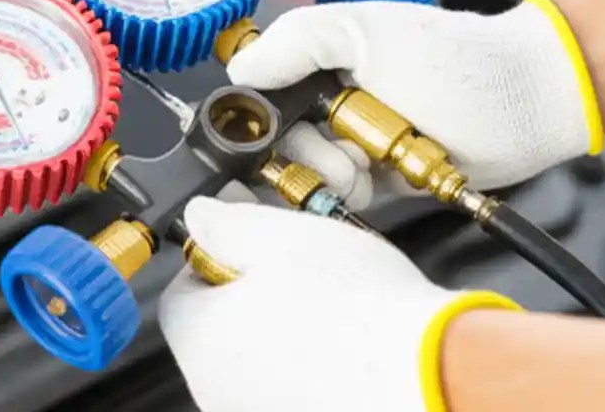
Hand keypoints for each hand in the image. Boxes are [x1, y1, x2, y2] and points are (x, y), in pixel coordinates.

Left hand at [159, 197, 518, 411]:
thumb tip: (200, 216)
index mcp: (199, 339)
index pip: (177, 293)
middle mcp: (216, 390)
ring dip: (281, 332)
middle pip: (216, 330)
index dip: (212, 259)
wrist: (427, 376)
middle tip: (296, 271)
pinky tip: (346, 344)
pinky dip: (309, 365)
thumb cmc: (359, 310)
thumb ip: (227, 223)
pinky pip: (289, 388)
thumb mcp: (281, 237)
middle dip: (250, 295)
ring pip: (255, 361)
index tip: (245, 246)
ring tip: (331, 307)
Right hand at [227, 0, 602, 198]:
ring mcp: (348, 140)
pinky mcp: (373, 179)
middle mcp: (325, 98)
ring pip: (300, 176)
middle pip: (270, 143)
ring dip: (326, 178)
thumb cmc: (458, 58)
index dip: (255, 118)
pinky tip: (372, 185)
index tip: (272, 133)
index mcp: (316, 57)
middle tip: (339, 152)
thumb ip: (295, 41)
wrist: (525, 104)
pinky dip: (345, 200)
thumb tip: (239, 69)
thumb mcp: (367, 30)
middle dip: (300, 155)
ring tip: (364, 167)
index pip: (254, 91)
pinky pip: (334, 200)